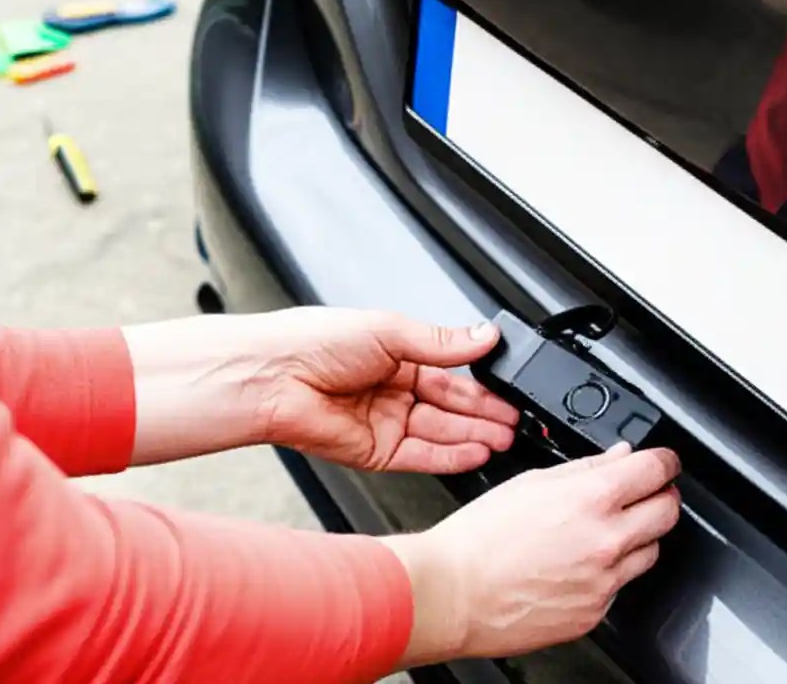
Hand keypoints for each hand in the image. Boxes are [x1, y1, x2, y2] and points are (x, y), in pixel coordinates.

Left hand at [122, 307, 518, 472]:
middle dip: (485, 415)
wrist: (269, 377)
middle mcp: (392, 391)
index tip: (510, 389)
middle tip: (516, 420)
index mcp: (396, 356)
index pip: (451, 375)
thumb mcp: (389, 329)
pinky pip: (421, 458)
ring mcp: (385, 424)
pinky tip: (474, 454)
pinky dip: (449, 458)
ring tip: (504, 438)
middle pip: (450, 408)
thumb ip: (442, 341)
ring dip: (473, 437)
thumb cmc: (311, 342)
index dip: (482, 385)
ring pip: (440, 435)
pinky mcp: (375, 453)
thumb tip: (484, 335)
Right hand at [382, 443, 681, 665]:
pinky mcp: (595, 613)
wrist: (453, 594)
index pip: (658, 469)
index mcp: (592, 499)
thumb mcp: (531, 483)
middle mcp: (607, 541)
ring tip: (600, 534)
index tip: (662, 463)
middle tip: (641, 495)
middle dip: (660, 497)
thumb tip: (621, 457)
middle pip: (668, 511)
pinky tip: (578, 566)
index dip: (664, 462)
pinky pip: (620, 586)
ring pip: (650, 551)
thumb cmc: (479, 540)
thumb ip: (586, 468)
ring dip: (637, 537)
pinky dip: (609, 574)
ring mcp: (604, 581)